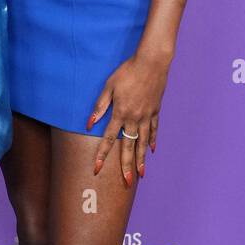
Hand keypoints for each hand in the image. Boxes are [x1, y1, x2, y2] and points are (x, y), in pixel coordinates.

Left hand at [85, 52, 169, 185]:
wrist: (152, 63)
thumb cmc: (127, 72)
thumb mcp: (109, 87)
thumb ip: (100, 106)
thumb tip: (89, 124)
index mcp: (120, 113)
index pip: (108, 139)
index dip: (102, 155)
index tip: (98, 168)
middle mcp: (134, 118)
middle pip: (129, 147)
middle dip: (126, 166)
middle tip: (126, 182)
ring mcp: (147, 116)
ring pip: (143, 142)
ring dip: (141, 159)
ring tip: (140, 174)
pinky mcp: (155, 111)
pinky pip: (154, 130)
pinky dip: (152, 140)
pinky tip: (151, 150)